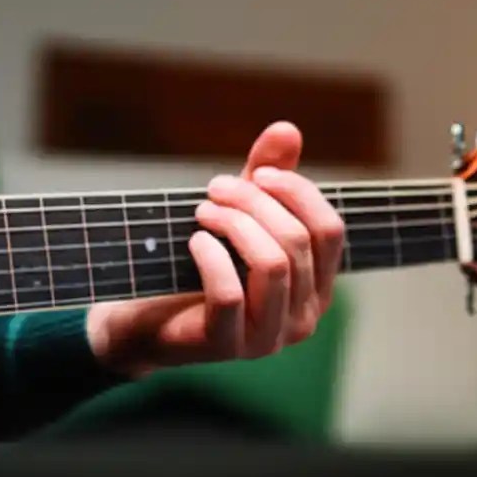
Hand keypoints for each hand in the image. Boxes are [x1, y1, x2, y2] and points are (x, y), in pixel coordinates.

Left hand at [86, 121, 344, 376]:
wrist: (145, 320)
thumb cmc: (199, 265)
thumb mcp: (238, 215)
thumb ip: (266, 177)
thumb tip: (287, 129)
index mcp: (318, 286)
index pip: (330, 230)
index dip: (297, 192)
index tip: (257, 173)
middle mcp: (305, 318)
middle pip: (297, 241)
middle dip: (254, 202)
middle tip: (214, 188)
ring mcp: (269, 337)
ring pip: (272, 266)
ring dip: (234, 224)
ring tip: (203, 211)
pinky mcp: (230, 347)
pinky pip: (230, 292)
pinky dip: (210, 257)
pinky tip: (194, 241)